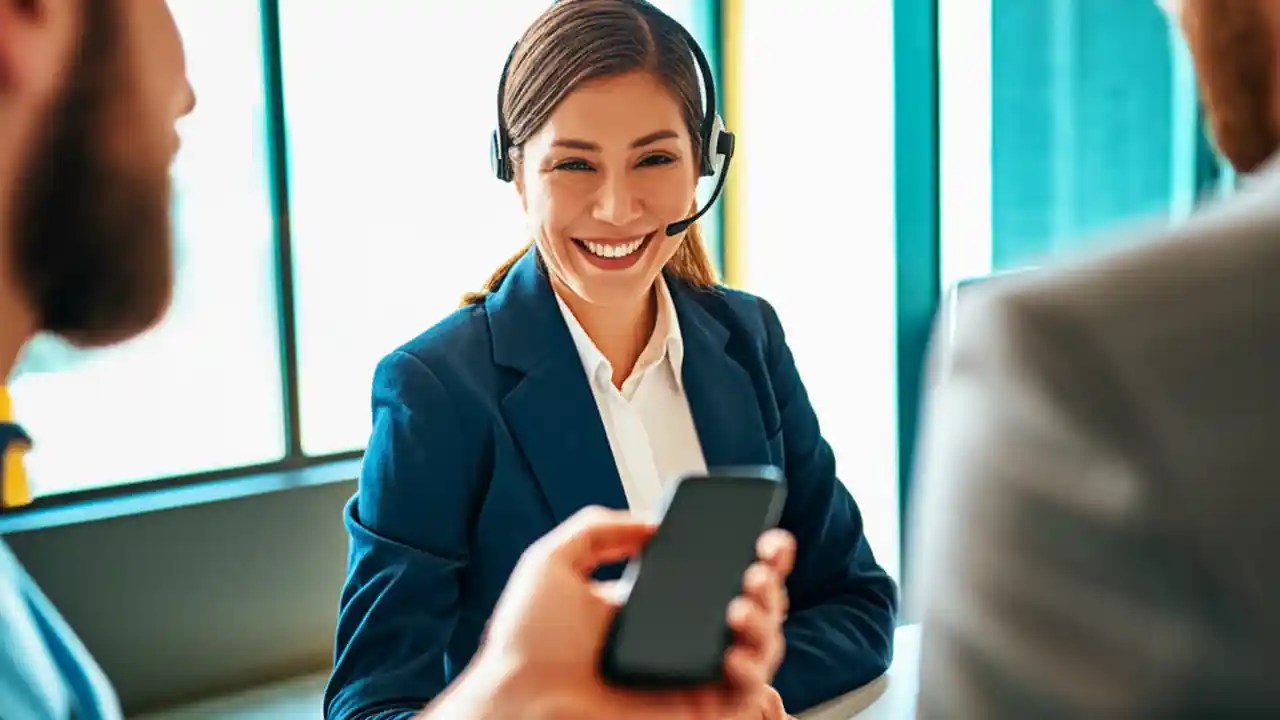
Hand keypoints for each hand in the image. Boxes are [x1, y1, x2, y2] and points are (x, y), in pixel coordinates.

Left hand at [424, 506, 796, 719]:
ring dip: (766, 620)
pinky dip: (754, 672)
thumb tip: (654, 524)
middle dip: (770, 579)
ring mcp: (691, 675)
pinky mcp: (696, 710)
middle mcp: (681, 637)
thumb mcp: (551, 562)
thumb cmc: (524, 642)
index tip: (767, 536)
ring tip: (741, 605)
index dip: (753, 555)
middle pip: (752, 605)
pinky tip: (732, 654)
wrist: (516, 698)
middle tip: (761, 564)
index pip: (718, 575)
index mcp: (656, 603)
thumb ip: (599, 527)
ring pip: (762, 647)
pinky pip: (747, 695)